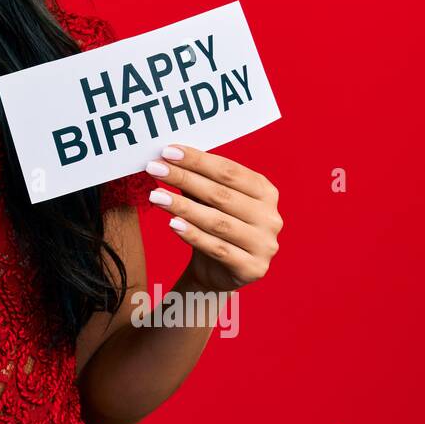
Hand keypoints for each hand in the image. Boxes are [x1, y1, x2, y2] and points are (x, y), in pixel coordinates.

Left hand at [143, 144, 282, 292]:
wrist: (218, 272)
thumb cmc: (215, 226)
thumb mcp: (209, 200)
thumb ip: (198, 180)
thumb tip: (169, 156)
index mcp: (265, 192)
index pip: (229, 171)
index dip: (198, 160)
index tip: (168, 151)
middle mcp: (270, 217)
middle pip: (222, 194)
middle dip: (184, 179)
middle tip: (154, 169)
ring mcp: (264, 244)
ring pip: (218, 222)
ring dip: (183, 207)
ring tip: (155, 196)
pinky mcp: (252, 268)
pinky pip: (217, 249)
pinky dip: (193, 235)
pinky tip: (172, 223)